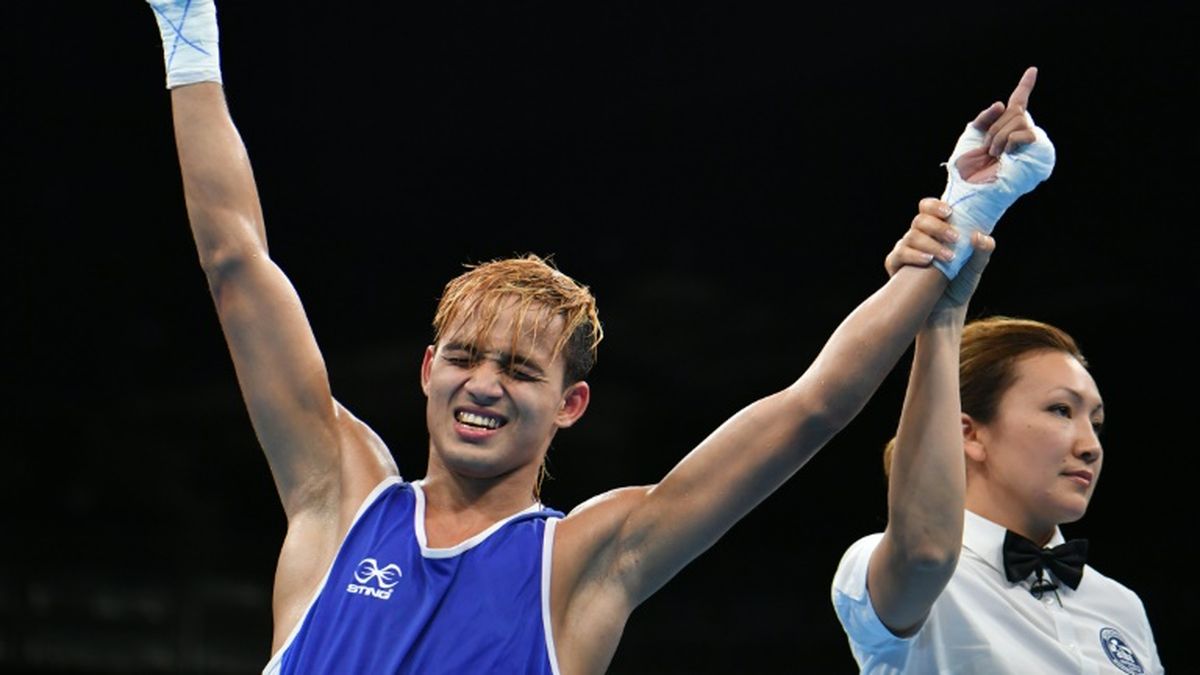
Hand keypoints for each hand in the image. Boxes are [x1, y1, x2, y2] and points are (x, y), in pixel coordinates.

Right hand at [885, 197, 993, 312]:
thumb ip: (982, 251)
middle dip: (937, 227)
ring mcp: (906, 251)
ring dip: (931, 243)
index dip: (935, 205)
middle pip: (920, 220)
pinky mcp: (896, 266)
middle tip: (955, 239)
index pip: (928, 208)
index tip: (949, 212)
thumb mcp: (975, 268)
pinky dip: (913, 255)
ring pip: (911, 236)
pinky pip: (898, 255)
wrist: (944, 313)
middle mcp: (919, 238)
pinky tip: (927, 261)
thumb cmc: (959, 286)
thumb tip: (980, 235)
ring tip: (948, 258)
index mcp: (935, 231)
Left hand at [955, 67, 1038, 183]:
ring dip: (999, 138)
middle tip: (987, 151)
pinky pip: (1024, 133)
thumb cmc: (968, 169)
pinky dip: (1010, 142)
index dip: (1025, 86)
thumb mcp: (971, 136)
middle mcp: (1020, 133)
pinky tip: (1006, 157)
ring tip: (995, 156)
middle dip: (994, 129)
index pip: (1018, 101)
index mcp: (1006, 128)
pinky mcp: (1037, 152)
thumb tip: (1003, 104)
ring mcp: (1029, 143)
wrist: (970, 188)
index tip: (1032, 70)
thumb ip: (985, 118)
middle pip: (1014, 111)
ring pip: (1018, 121)